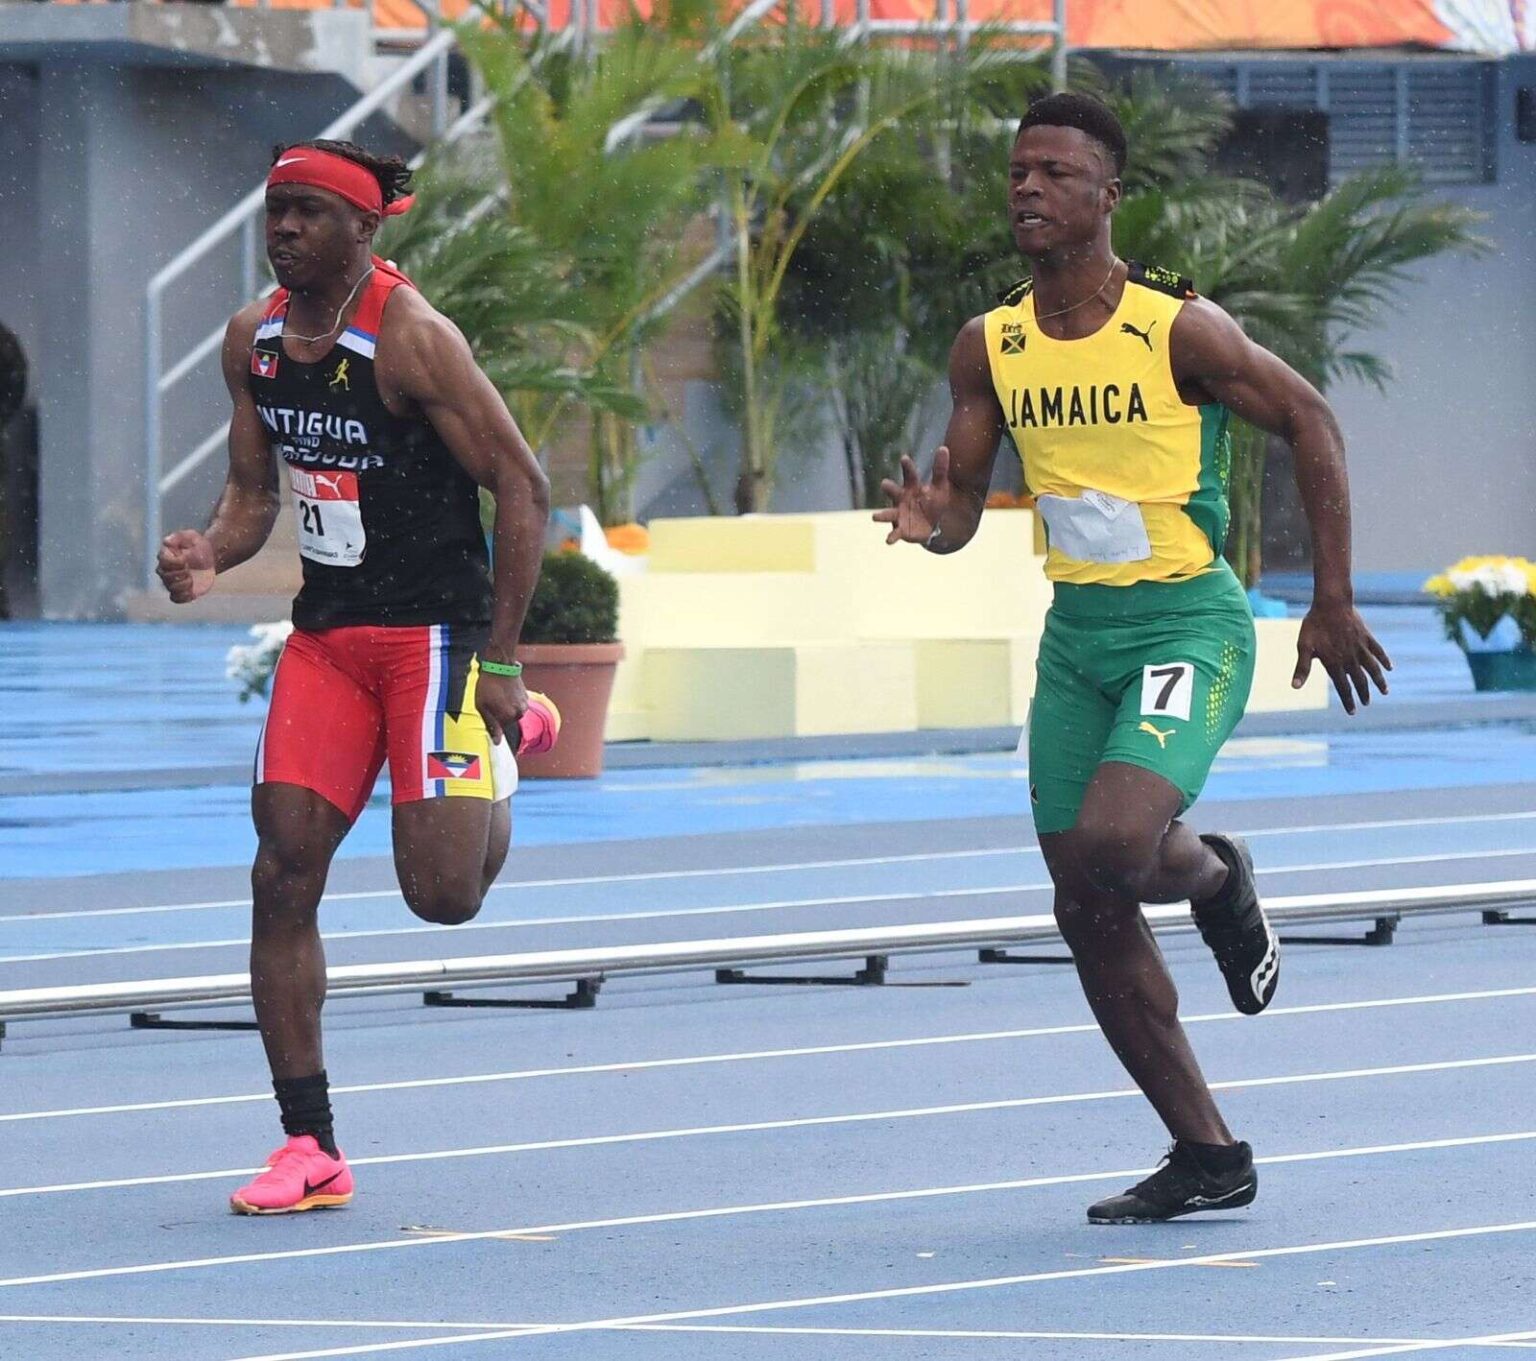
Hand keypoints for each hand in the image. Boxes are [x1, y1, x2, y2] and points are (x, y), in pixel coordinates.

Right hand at [156, 530, 216, 603]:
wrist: (209, 559)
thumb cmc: (198, 546)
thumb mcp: (191, 537)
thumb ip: (179, 537)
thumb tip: (166, 542)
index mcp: (165, 556)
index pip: (164, 561)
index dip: (176, 562)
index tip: (186, 560)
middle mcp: (164, 570)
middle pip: (166, 577)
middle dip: (181, 574)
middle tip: (190, 570)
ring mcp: (171, 582)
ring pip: (171, 589)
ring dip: (184, 586)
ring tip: (192, 580)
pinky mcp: (180, 591)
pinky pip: (176, 599)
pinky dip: (184, 597)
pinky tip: (192, 591)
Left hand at [476, 669, 528, 747]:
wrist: (499, 665)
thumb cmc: (488, 685)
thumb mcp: (482, 706)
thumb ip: (490, 725)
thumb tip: (497, 742)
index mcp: (509, 716)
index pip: (500, 728)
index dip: (492, 720)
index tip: (488, 710)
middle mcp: (520, 712)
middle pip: (508, 720)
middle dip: (499, 714)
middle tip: (490, 701)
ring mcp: (524, 703)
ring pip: (513, 711)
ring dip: (506, 707)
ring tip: (497, 695)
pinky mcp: (526, 695)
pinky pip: (517, 703)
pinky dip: (511, 700)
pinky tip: (503, 691)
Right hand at [872, 448, 953, 545]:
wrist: (932, 524)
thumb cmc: (933, 501)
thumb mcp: (940, 486)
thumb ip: (940, 469)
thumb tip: (943, 447)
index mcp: (911, 487)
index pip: (909, 475)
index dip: (906, 467)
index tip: (904, 458)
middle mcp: (901, 499)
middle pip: (893, 491)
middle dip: (888, 488)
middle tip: (884, 484)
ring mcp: (899, 514)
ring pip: (888, 513)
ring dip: (881, 515)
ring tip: (874, 517)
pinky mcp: (901, 529)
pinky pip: (894, 533)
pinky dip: (891, 537)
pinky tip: (888, 540)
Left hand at [1293, 600, 1392, 714]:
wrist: (1331, 603)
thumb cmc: (1314, 625)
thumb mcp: (1304, 647)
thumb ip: (1302, 668)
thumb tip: (1294, 687)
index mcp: (1335, 663)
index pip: (1343, 687)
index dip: (1348, 700)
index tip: (1353, 712)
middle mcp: (1350, 658)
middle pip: (1359, 680)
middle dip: (1363, 694)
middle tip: (1366, 704)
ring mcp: (1360, 647)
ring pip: (1373, 668)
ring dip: (1379, 681)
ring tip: (1384, 691)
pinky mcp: (1366, 637)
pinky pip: (1378, 651)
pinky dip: (1384, 660)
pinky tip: (1390, 667)